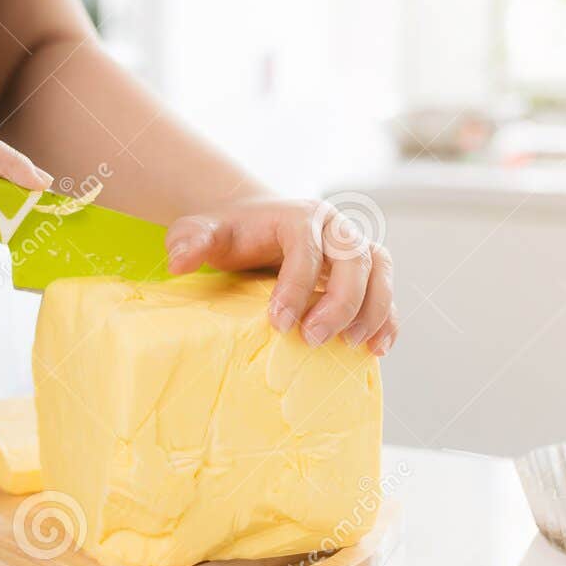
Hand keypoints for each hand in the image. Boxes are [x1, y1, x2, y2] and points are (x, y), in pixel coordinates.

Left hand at [164, 198, 397, 354]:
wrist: (253, 224)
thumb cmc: (230, 233)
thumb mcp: (202, 232)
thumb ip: (189, 241)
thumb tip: (178, 261)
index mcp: (298, 216)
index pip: (307, 249)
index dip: (296, 287)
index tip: (278, 323)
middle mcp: (334, 227)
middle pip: (354, 258)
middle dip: (339, 302)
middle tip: (312, 339)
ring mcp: (355, 247)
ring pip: (380, 271)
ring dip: (373, 310)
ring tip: (352, 346)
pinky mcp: (366, 271)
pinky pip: (386, 290)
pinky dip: (387, 318)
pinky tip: (377, 348)